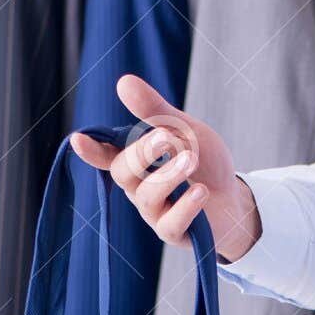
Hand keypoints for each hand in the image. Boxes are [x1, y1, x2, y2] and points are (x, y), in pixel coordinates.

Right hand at [68, 73, 261, 262]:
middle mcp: (138, 187)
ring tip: (192, 160)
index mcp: (137, 160)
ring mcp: (153, 212)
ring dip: (169, 175)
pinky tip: (201, 192)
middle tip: (165, 138)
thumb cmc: (204, 163)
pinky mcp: (174, 232)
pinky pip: (170, 223)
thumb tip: (123, 82)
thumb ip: (154, 110)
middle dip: (141, 153)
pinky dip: (185, 206)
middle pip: (123, 172)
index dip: (92, 150)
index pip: (106, 155)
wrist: (235, 199)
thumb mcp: (184, 130)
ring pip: (146, 196)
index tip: (79, 139)